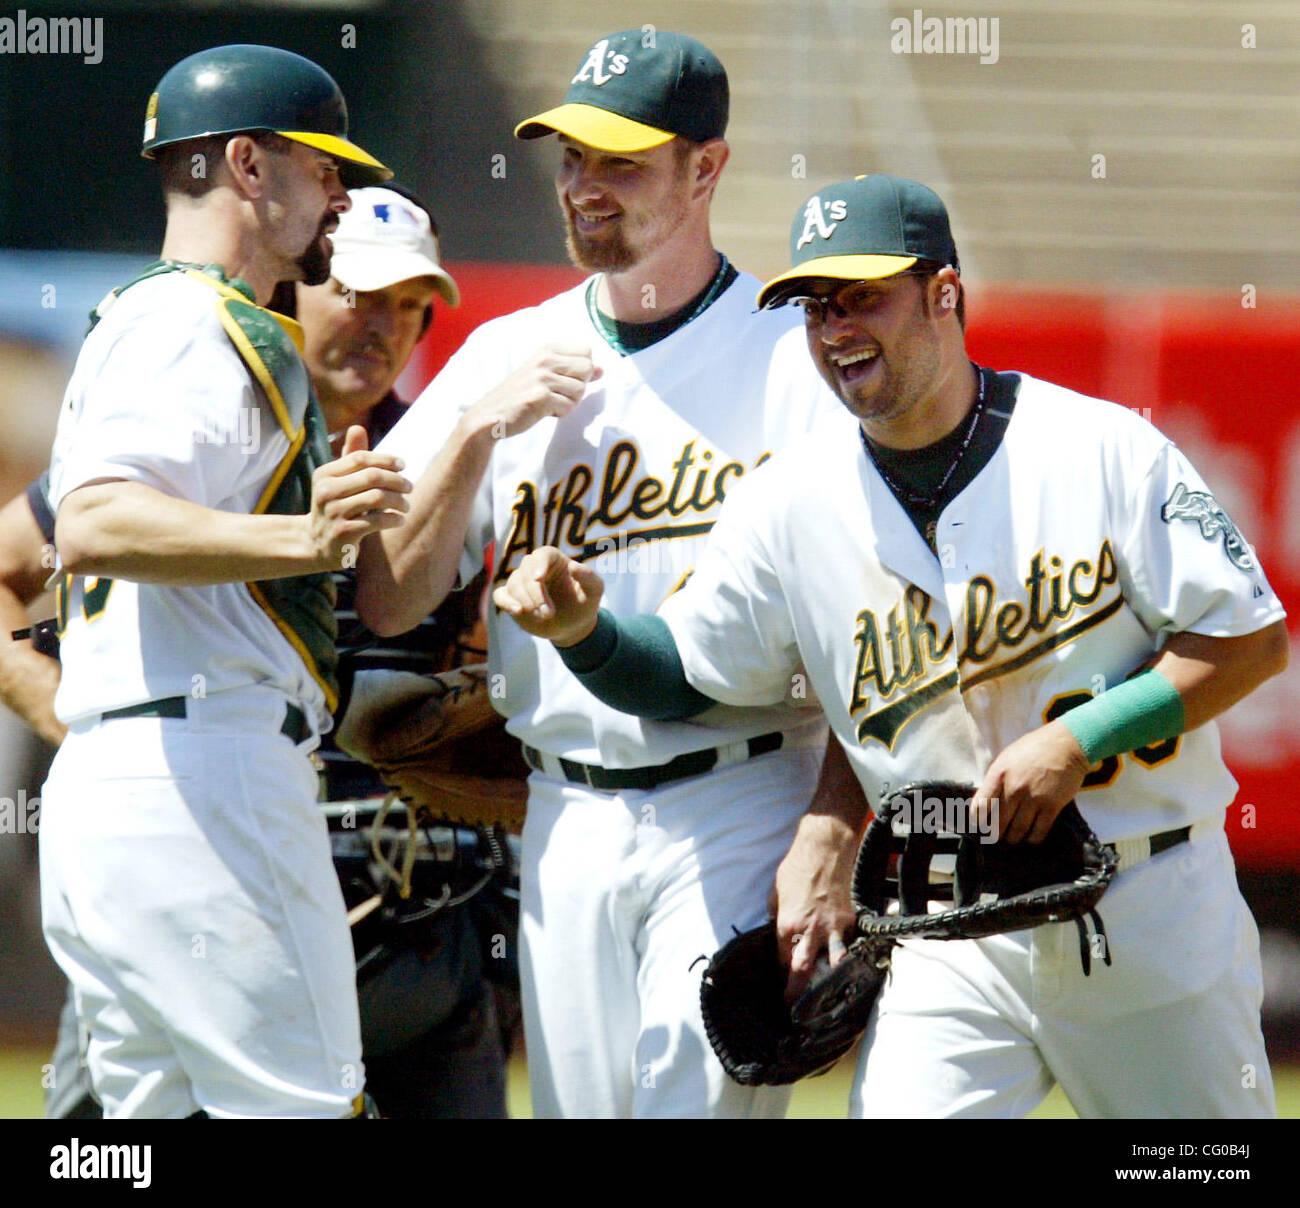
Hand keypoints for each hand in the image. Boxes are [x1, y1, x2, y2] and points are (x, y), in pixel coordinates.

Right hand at [307, 426, 410, 568]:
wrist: (316, 544)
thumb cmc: (336, 506)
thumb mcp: (339, 481)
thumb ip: (351, 457)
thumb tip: (357, 427)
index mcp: (324, 474)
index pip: (360, 458)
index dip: (385, 459)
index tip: (403, 465)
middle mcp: (325, 492)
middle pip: (372, 477)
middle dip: (397, 480)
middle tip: (410, 487)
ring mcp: (334, 513)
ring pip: (378, 498)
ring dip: (399, 501)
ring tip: (406, 506)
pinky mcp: (344, 533)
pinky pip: (378, 521)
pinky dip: (394, 519)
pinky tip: (400, 520)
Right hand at [465, 344, 601, 440]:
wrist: (491, 415)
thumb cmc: (521, 395)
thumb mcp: (546, 374)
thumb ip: (574, 370)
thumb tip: (602, 369)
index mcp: (547, 349)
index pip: (587, 351)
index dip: (581, 370)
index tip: (563, 379)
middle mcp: (545, 359)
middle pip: (588, 369)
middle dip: (578, 386)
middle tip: (557, 393)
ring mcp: (543, 377)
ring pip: (580, 390)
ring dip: (568, 402)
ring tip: (547, 402)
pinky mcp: (541, 397)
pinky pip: (569, 407)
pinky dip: (559, 413)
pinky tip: (542, 411)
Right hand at [492, 546, 603, 645]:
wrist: (573, 625)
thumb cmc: (585, 602)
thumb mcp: (595, 590)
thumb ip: (588, 577)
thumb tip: (573, 566)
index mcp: (554, 559)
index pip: (542, 554)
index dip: (539, 564)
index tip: (539, 578)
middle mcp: (535, 567)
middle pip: (526, 572)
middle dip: (536, 593)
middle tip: (549, 613)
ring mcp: (521, 582)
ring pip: (514, 584)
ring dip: (527, 602)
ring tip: (544, 616)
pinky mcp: (511, 598)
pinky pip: (500, 595)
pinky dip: (506, 602)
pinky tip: (518, 611)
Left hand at [769, 814, 858, 1001]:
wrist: (825, 848)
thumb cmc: (796, 867)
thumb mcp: (774, 891)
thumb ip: (775, 914)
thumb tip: (775, 927)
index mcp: (786, 924)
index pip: (780, 959)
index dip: (779, 974)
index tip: (779, 984)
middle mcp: (809, 931)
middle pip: (802, 971)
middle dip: (798, 993)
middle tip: (795, 1008)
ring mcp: (832, 928)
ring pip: (833, 965)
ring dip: (830, 982)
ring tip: (828, 1000)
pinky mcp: (850, 920)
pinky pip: (850, 945)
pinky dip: (850, 959)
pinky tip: (852, 972)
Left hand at [970, 719, 1090, 843]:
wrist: (1067, 745)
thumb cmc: (1034, 749)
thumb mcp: (1007, 758)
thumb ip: (996, 779)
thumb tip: (986, 801)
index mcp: (999, 773)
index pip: (981, 804)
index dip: (977, 820)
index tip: (979, 826)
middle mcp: (1014, 787)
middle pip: (998, 822)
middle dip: (995, 834)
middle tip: (996, 837)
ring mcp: (1033, 798)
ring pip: (1017, 830)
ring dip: (1013, 839)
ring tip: (1011, 840)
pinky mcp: (1052, 806)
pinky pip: (1039, 831)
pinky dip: (1033, 838)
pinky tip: (1030, 837)